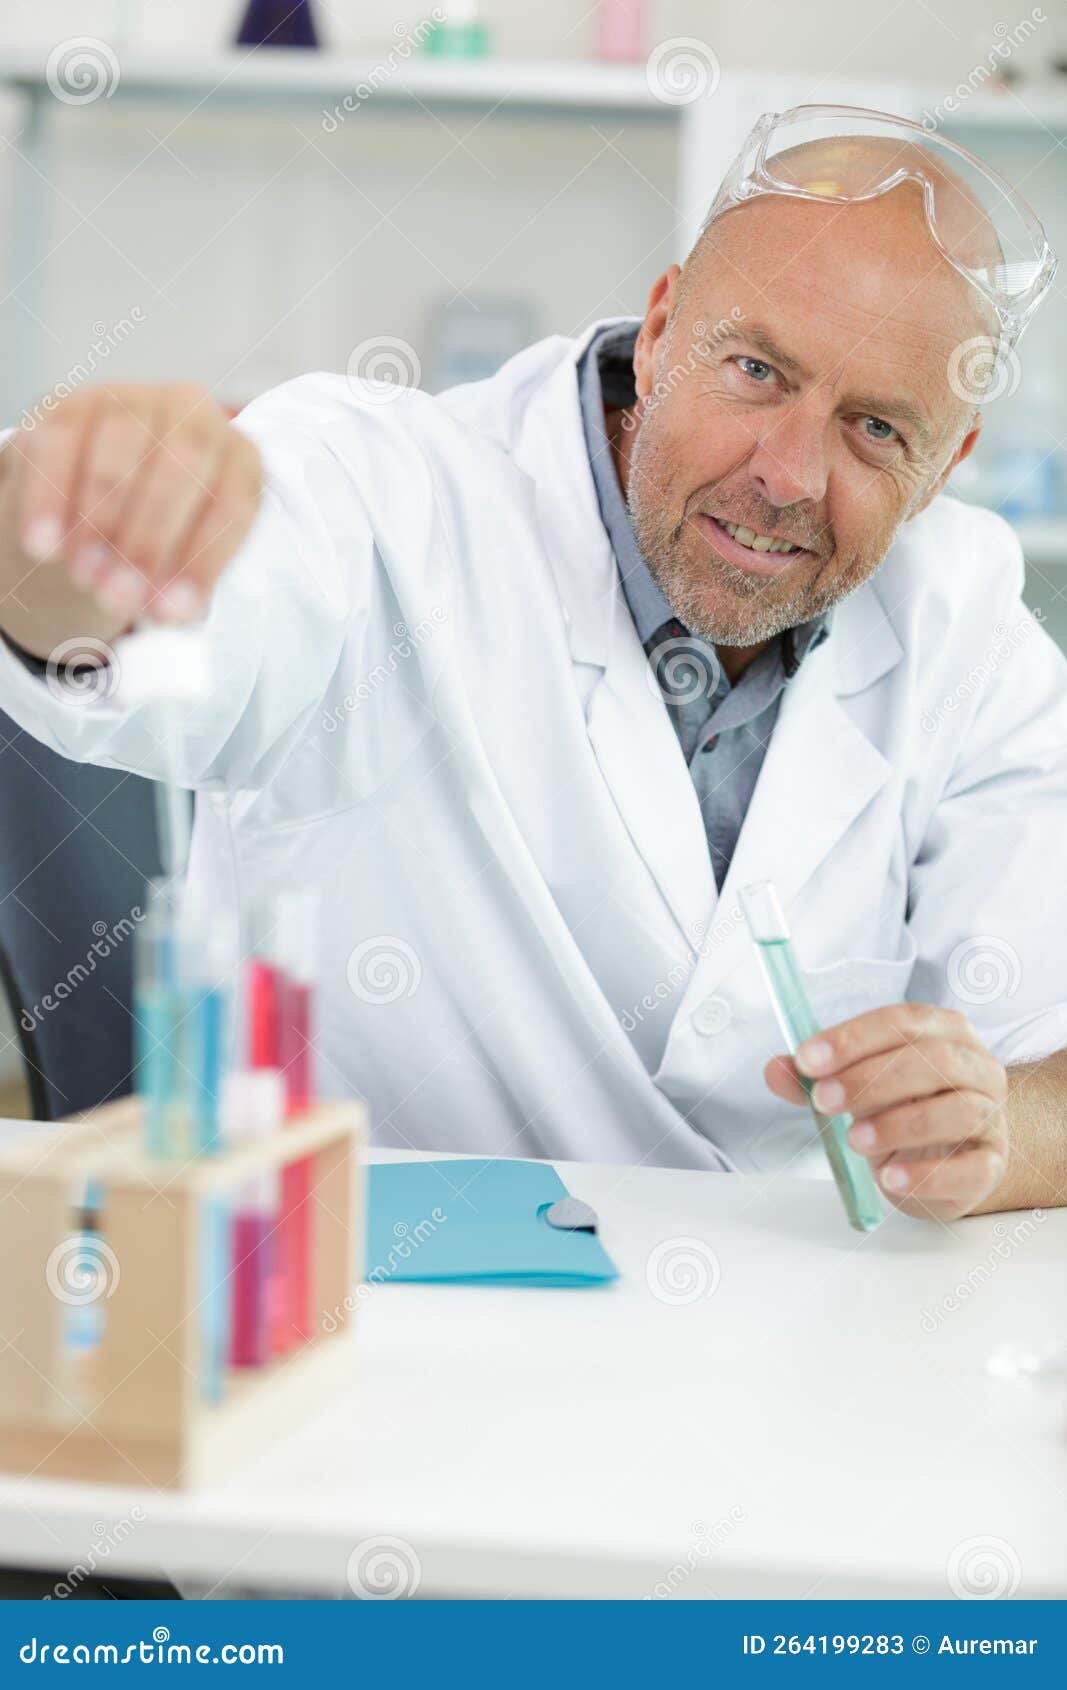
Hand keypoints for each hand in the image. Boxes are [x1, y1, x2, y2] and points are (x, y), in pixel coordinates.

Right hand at [7, 382, 260, 624]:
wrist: (96, 490)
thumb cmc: (157, 530)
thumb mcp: (181, 556)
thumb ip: (180, 583)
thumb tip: (172, 614)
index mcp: (237, 455)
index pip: (233, 505)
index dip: (203, 562)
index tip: (172, 612)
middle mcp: (192, 413)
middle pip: (180, 470)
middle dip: (148, 542)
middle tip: (119, 595)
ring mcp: (131, 399)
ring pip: (119, 455)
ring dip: (100, 523)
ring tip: (84, 577)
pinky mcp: (71, 404)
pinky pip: (61, 448)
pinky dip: (50, 501)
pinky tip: (45, 547)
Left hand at [764, 1004, 1008, 1220]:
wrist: (954, 1158)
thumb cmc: (904, 1109)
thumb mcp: (858, 1087)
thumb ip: (817, 1078)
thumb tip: (775, 1069)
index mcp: (943, 1031)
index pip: (901, 1022)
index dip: (852, 1038)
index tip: (807, 1060)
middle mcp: (976, 1066)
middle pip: (932, 1059)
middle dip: (870, 1078)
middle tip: (823, 1101)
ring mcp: (990, 1116)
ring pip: (956, 1111)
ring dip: (898, 1124)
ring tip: (854, 1140)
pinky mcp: (991, 1165)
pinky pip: (968, 1168)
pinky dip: (926, 1174)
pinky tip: (889, 1178)